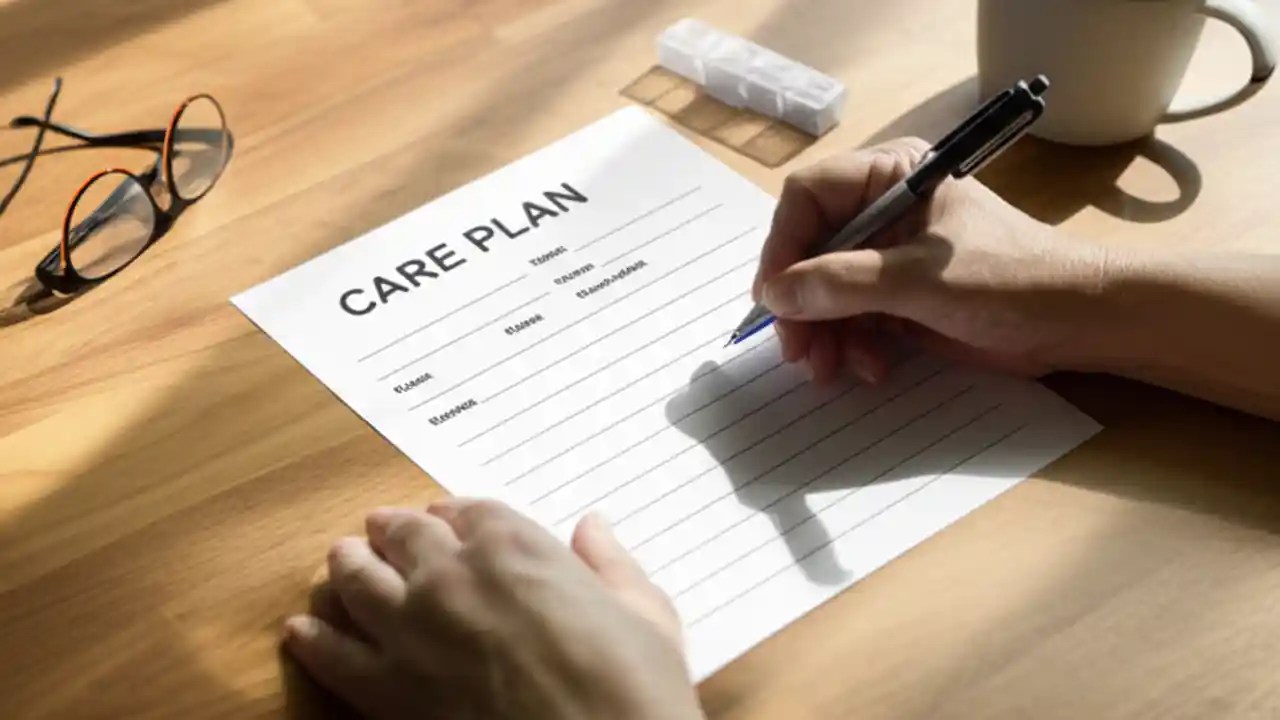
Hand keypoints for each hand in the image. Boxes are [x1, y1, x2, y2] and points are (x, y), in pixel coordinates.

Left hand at [283, 500, 701, 719]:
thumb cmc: (634, 690)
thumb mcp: (645, 614)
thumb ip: (610, 565)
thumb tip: (594, 527)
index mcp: (515, 545)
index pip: (465, 511)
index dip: (451, 513)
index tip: (443, 518)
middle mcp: (452, 575)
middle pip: (402, 536)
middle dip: (391, 531)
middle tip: (378, 530)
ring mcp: (412, 632)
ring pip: (357, 581)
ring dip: (347, 565)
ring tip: (341, 560)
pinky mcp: (389, 693)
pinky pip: (333, 655)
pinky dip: (313, 638)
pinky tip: (301, 630)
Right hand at [752, 137, 1116, 383]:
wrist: (1077, 321)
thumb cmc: (1010, 281)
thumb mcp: (919, 280)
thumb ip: (842, 284)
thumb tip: (774, 294)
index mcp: (891, 176)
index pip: (807, 197)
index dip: (782, 247)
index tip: (773, 299)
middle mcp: (882, 209)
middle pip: (809, 250)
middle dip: (802, 304)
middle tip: (798, 352)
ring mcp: (889, 255)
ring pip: (825, 291)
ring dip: (822, 333)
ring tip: (830, 370)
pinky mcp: (899, 296)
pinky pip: (851, 318)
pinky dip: (850, 345)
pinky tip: (870, 367)